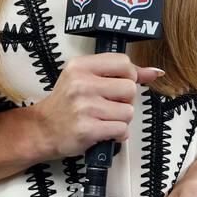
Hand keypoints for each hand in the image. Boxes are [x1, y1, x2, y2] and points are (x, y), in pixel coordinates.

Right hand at [33, 54, 165, 160]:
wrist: (43, 129)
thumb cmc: (66, 104)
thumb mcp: (85, 78)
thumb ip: (119, 73)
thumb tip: (154, 72)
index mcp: (80, 66)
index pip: (123, 62)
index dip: (128, 76)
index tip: (118, 85)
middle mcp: (81, 84)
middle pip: (130, 88)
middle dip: (125, 101)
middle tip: (108, 105)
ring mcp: (84, 107)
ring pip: (129, 112)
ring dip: (121, 119)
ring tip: (104, 119)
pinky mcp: (88, 129)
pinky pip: (122, 130)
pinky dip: (117, 134)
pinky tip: (103, 130)